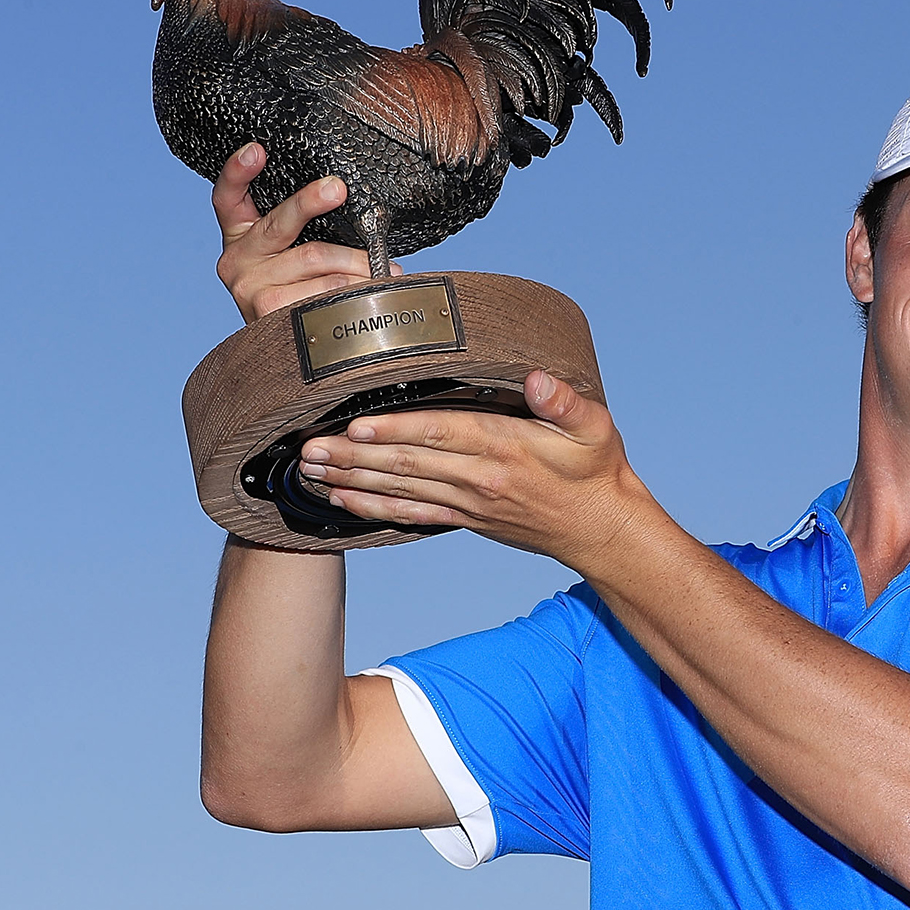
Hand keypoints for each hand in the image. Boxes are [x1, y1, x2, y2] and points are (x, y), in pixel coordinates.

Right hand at [211, 143, 400, 323]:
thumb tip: (353, 209)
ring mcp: (249, 286)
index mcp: (239, 234)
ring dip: (357, 261)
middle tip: (337, 189)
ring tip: (382, 268)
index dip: (238, 171)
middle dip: (311, 201)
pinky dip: (353, 287)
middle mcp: (236, 259)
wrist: (286, 344)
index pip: (227, 197)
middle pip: (281, 222)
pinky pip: (324, 288)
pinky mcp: (268, 309)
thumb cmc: (295, 289)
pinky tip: (369, 288)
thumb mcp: (287, 253)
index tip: (256, 150)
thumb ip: (301, 229)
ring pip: (314, 256)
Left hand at [295, 371, 656, 567]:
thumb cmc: (596, 471)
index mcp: (505, 449)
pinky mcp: (465, 519)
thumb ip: (564, 401)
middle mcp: (479, 478)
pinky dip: (374, 507)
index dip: (395, 431)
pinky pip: (411, 514)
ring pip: (400, 489)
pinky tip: (343, 500)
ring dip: (352, 479)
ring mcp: (468, 503)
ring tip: (311, 470)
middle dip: (353, 456)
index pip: (440, 435)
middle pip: (406, 464)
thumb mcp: (594, 428)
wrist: (602, 530)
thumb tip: (537, 379)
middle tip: (308, 448)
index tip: (355, 426)